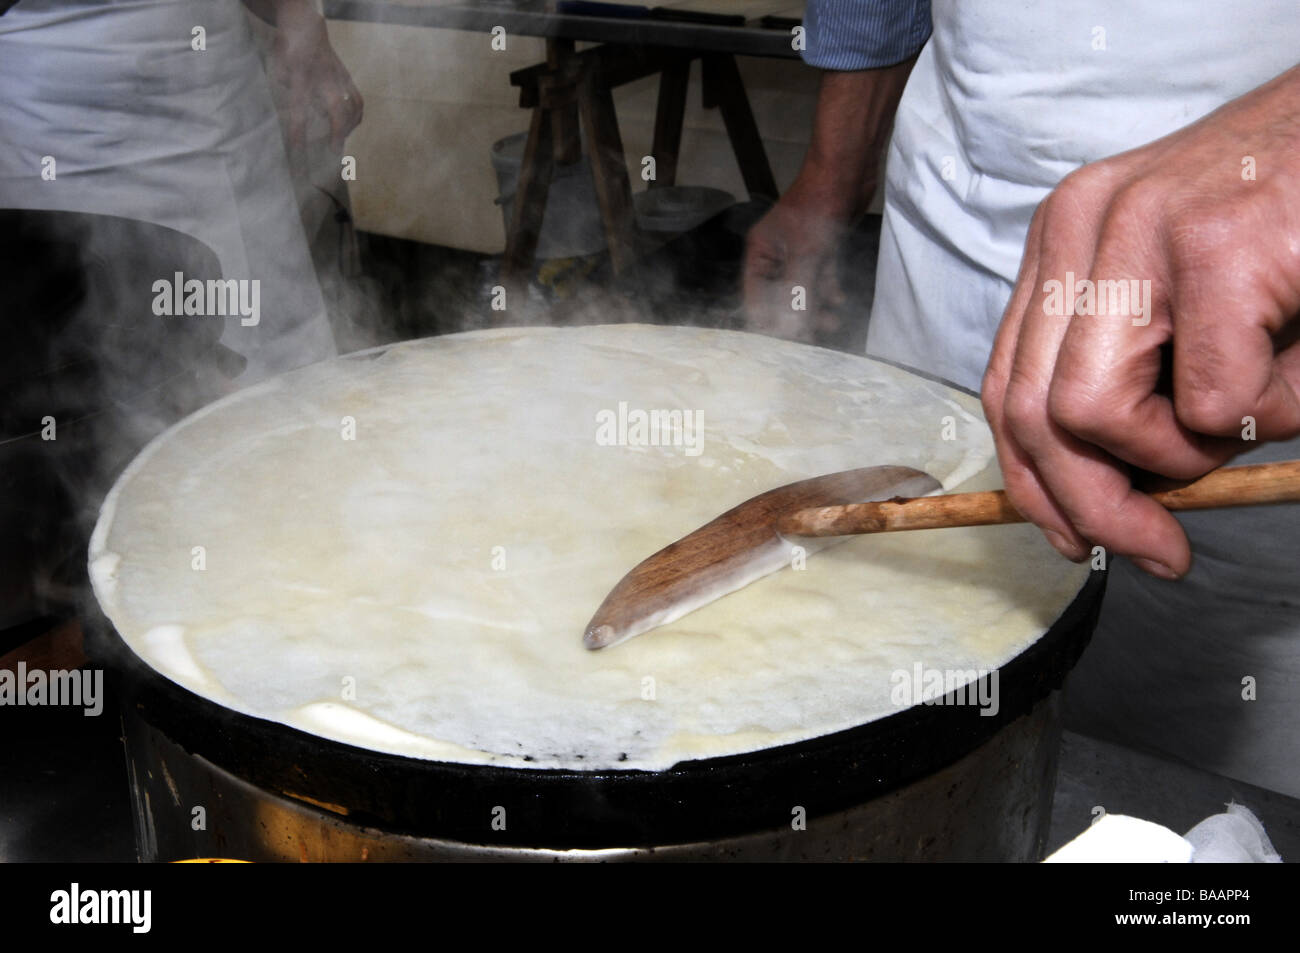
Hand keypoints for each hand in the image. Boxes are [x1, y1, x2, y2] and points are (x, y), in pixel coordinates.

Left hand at [267, 0, 362, 151]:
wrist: (306, 27)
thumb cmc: (288, 51)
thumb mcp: (277, 68)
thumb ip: (284, 92)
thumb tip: (291, 118)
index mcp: (301, 76)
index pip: (300, 109)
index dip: (300, 132)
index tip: (299, 151)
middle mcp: (323, 77)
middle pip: (336, 108)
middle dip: (337, 131)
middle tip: (335, 150)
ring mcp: (339, 77)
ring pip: (352, 105)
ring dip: (349, 126)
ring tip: (341, 140)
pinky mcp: (347, 77)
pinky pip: (358, 100)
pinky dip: (357, 116)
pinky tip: (350, 126)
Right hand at [740, 61, 914, 342]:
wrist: (846, 169)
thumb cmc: (818, 205)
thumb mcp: (806, 255)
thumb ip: (798, 293)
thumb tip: (792, 330)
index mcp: (760, 253)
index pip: (755, 295)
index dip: (767, 320)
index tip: (782, 343)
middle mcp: (775, 254)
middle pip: (779, 295)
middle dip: (797, 315)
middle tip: (816, 334)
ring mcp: (798, 252)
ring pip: (802, 288)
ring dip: (816, 305)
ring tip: (832, 320)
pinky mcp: (819, 247)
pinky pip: (819, 276)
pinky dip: (828, 288)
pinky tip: (839, 299)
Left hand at [981, 65, 1299, 578]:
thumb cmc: (1293, 235)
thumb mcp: (1188, 311)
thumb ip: (1133, 383)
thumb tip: (1109, 499)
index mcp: (1063, 241)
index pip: (1005, 390)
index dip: (1035, 485)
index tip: (1080, 540)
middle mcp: (1080, 225)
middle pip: (1031, 413)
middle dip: (1092, 506)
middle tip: (1160, 549)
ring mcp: (1141, 226)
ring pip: (1091, 412)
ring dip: (1181, 454)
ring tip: (1254, 412)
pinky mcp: (1219, 242)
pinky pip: (1209, 400)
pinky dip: (1262, 417)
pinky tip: (1296, 361)